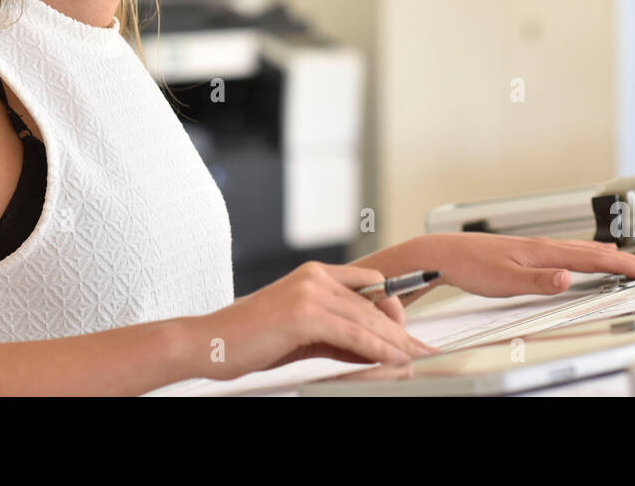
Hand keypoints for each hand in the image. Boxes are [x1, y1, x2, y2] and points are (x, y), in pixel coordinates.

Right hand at [186, 261, 440, 381]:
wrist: (209, 343)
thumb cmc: (250, 340)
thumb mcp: (303, 334)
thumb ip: (337, 335)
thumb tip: (371, 350)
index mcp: (316, 274)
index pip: (370, 285)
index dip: (395, 309)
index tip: (412, 333)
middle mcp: (316, 276)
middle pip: (374, 302)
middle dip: (402, 330)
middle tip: (425, 350)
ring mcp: (310, 291)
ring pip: (366, 318)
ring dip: (395, 341)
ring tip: (416, 358)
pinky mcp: (305, 312)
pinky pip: (352, 332)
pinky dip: (376, 347)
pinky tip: (392, 359)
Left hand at [405, 232, 634, 297]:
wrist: (446, 252)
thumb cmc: (472, 266)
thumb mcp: (504, 280)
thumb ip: (538, 281)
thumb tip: (567, 279)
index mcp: (545, 252)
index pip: (594, 260)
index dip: (625, 266)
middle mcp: (547, 246)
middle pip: (597, 253)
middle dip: (630, 261)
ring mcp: (540, 248)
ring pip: (586, 252)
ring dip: (614, 258)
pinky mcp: (532, 253)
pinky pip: (573, 254)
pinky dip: (593, 257)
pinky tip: (594, 261)